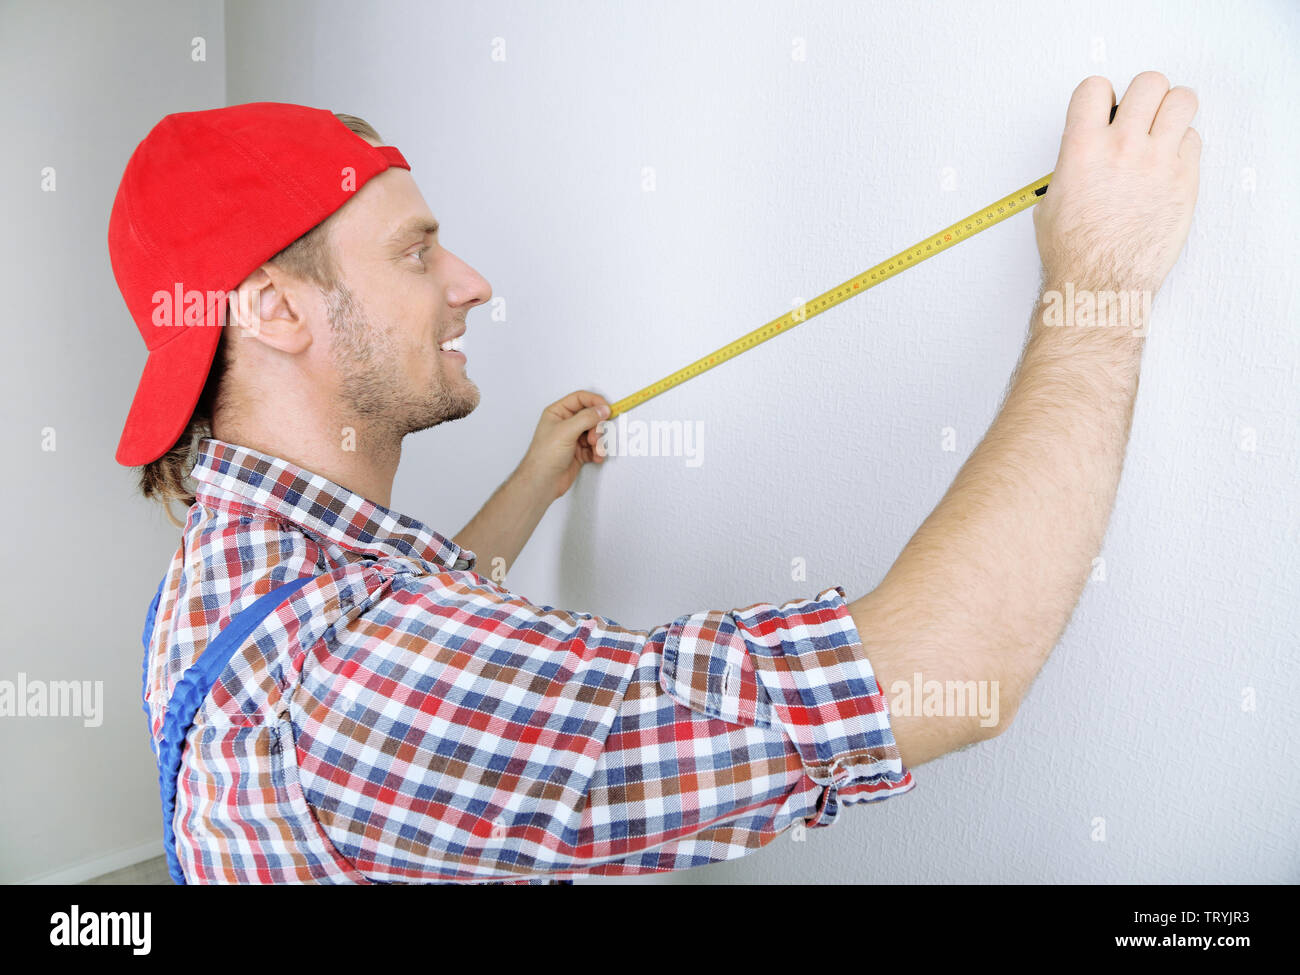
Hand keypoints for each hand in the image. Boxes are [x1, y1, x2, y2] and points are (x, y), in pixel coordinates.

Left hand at [516, 390, 610, 501]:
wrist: (543, 482)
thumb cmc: (544, 456)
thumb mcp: (566, 431)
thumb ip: (587, 418)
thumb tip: (602, 409)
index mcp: (558, 413)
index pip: (580, 399)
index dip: (595, 402)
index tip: (607, 409)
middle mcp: (566, 424)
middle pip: (591, 417)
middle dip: (597, 428)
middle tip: (596, 436)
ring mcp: (573, 438)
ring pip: (594, 433)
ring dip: (599, 442)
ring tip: (595, 449)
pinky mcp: (579, 452)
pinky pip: (595, 447)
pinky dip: (598, 452)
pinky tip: (596, 457)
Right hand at [1034, 72, 1200, 295]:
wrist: (1101, 282)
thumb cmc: (1075, 252)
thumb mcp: (1051, 201)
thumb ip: (1071, 167)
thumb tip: (1080, 159)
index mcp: (1082, 148)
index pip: (1095, 87)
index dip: (1100, 95)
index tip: (1103, 109)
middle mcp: (1123, 147)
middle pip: (1149, 82)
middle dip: (1144, 95)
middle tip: (1140, 114)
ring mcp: (1158, 161)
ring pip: (1183, 100)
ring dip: (1173, 109)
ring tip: (1164, 127)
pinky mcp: (1184, 180)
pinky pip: (1194, 139)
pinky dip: (1184, 145)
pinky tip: (1169, 163)